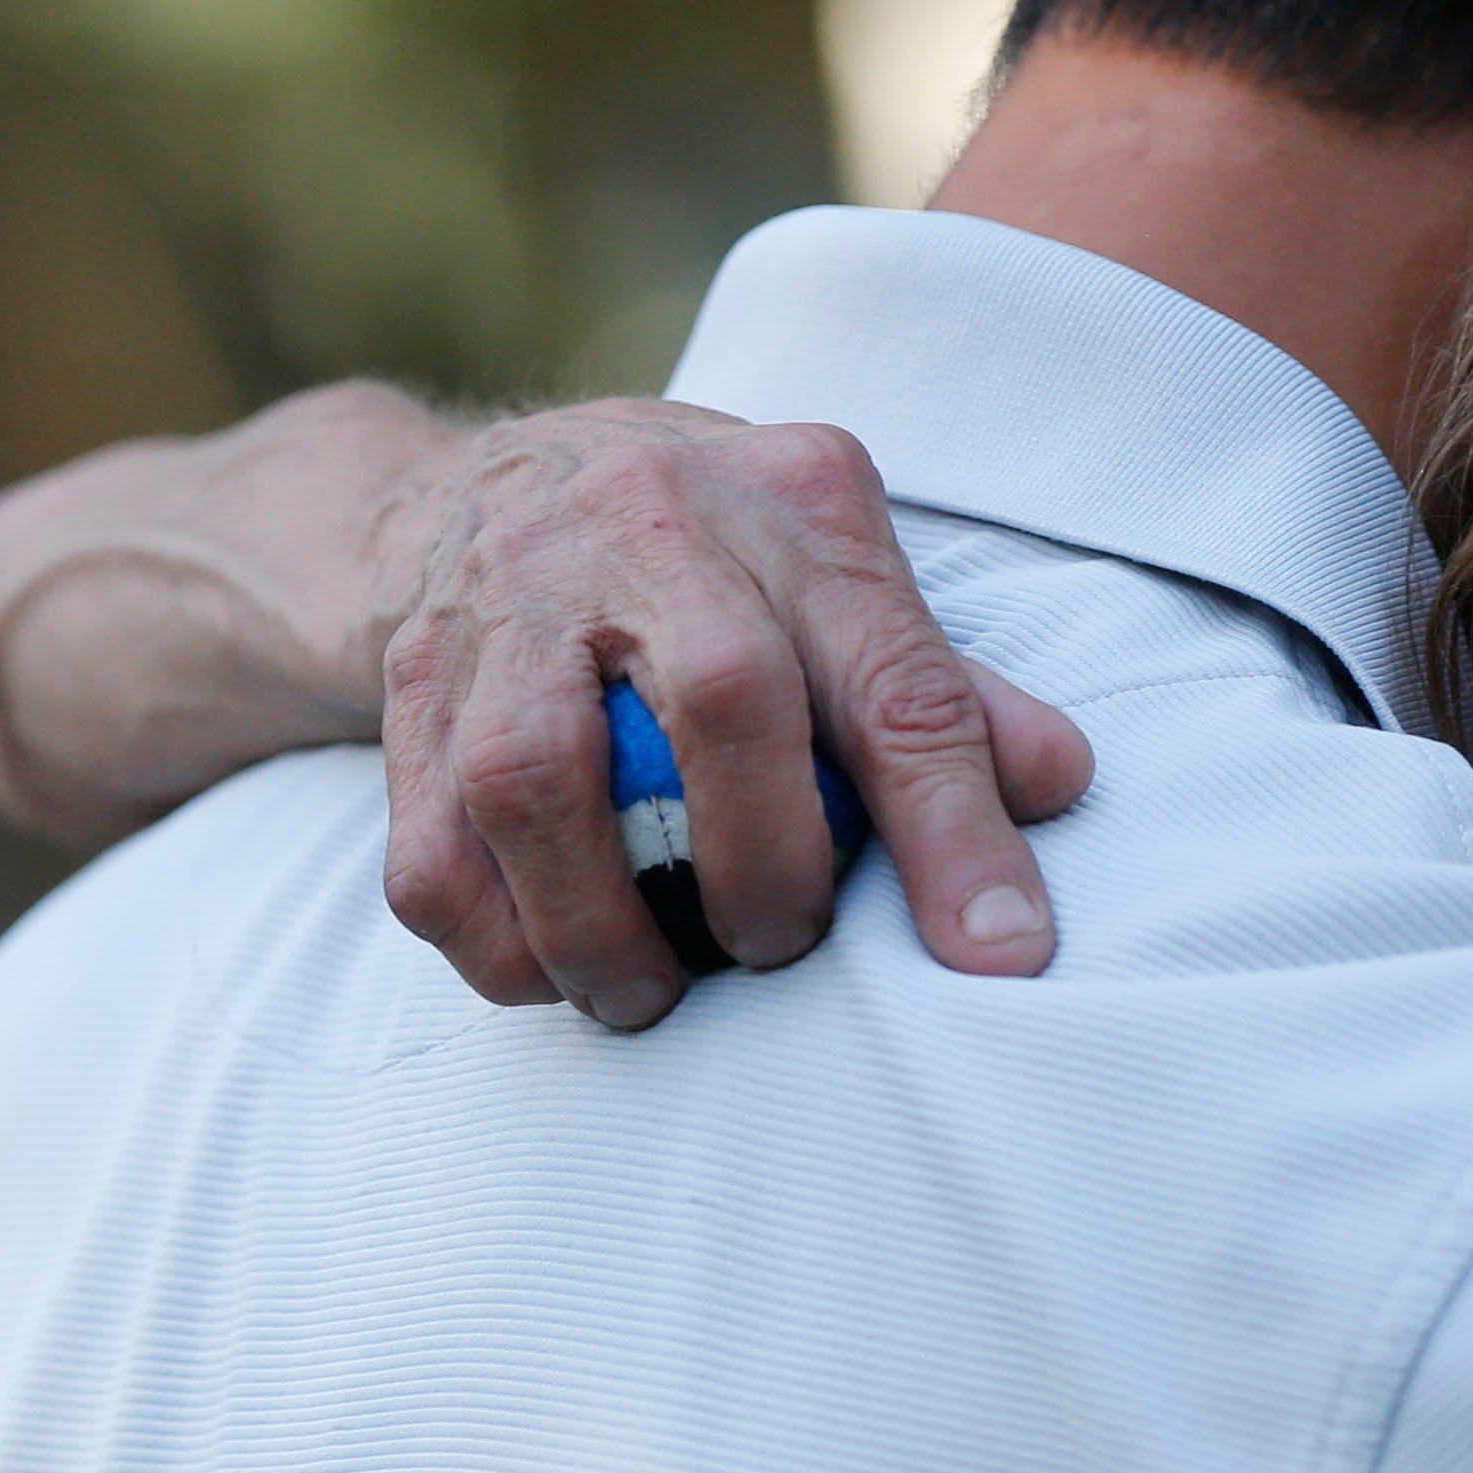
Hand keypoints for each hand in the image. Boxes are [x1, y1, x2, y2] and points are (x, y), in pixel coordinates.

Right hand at [377, 400, 1091, 1027]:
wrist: (491, 481)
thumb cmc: (718, 555)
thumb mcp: (841, 572)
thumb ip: (942, 685)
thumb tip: (1059, 787)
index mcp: (798, 501)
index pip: (898, 676)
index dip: (955, 827)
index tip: (998, 955)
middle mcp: (653, 523)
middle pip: (723, 697)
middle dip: (763, 864)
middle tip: (780, 950)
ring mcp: (512, 595)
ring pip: (534, 777)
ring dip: (602, 922)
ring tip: (651, 992)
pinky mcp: (412, 677)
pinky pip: (427, 844)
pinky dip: (492, 938)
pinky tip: (547, 972)